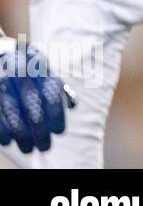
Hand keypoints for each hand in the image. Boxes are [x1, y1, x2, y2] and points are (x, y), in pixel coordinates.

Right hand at [0, 38, 74, 153]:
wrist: (5, 57)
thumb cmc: (32, 70)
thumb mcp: (46, 73)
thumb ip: (58, 88)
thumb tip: (72, 106)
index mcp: (39, 66)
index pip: (51, 92)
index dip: (56, 114)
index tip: (59, 132)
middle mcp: (19, 71)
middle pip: (32, 104)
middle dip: (39, 129)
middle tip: (45, 147)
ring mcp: (2, 82)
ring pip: (12, 111)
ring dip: (21, 134)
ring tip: (28, 148)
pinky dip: (1, 129)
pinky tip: (8, 141)